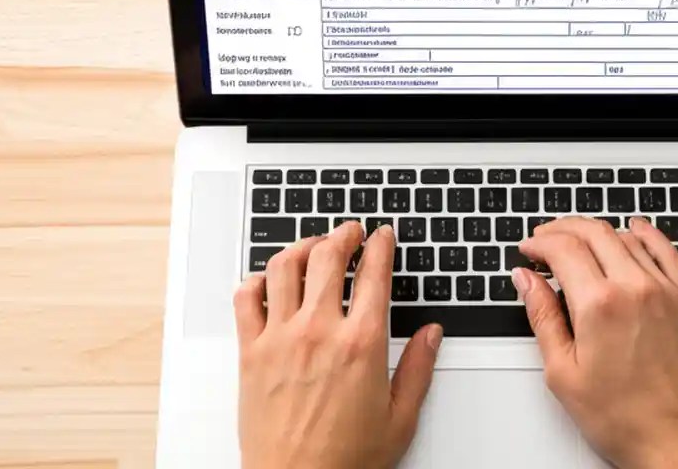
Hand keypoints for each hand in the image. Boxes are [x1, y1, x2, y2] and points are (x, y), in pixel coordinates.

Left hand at [234, 222, 442, 468]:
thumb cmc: (345, 461)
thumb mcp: (400, 418)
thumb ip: (419, 369)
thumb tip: (431, 335)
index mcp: (362, 344)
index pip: (374, 273)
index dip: (380, 246)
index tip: (382, 237)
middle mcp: (319, 332)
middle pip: (328, 256)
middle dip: (343, 234)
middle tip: (350, 231)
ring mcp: (280, 339)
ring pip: (284, 266)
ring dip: (302, 246)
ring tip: (313, 245)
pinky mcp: (250, 353)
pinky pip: (246, 299)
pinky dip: (257, 280)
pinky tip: (269, 280)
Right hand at [514, 216, 677, 468]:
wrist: (677, 440)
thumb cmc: (623, 417)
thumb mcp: (563, 372)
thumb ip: (543, 316)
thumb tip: (527, 280)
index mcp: (600, 305)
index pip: (563, 249)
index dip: (540, 243)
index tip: (529, 249)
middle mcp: (635, 288)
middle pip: (593, 233)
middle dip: (562, 229)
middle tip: (545, 239)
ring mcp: (665, 291)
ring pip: (626, 238)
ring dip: (597, 232)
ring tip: (578, 241)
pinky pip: (666, 251)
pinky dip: (647, 234)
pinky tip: (635, 230)